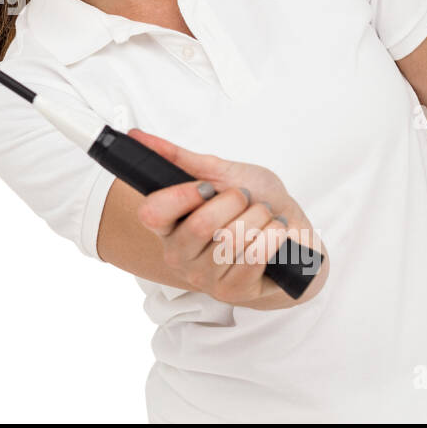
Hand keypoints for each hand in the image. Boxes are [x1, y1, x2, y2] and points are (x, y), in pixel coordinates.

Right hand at [129, 128, 327, 308]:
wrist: (291, 232)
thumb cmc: (254, 201)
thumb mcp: (218, 172)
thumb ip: (177, 157)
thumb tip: (135, 135)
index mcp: (167, 225)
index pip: (152, 213)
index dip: (182, 195)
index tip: (206, 187)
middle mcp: (179, 255)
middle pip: (201, 225)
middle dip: (235, 202)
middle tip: (245, 200)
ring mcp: (205, 278)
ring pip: (233, 239)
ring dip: (260, 218)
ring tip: (264, 218)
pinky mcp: (234, 292)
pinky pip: (255, 257)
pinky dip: (273, 236)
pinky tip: (275, 234)